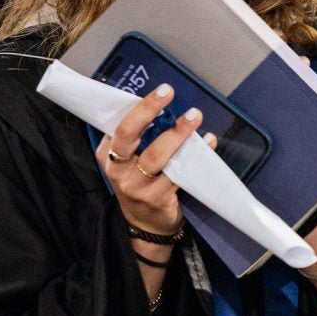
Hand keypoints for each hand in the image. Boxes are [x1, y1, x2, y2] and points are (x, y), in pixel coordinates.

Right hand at [96, 84, 206, 235]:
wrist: (144, 225)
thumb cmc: (138, 182)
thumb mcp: (127, 161)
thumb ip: (136, 137)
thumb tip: (160, 104)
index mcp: (109, 155)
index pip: (118, 125)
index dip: (138, 107)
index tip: (160, 90)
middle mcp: (118, 170)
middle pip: (128, 136)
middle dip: (147, 110)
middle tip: (167, 92)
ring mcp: (136, 187)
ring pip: (156, 156)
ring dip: (177, 134)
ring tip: (194, 116)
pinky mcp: (156, 199)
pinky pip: (178, 173)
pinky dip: (195, 155)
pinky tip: (207, 142)